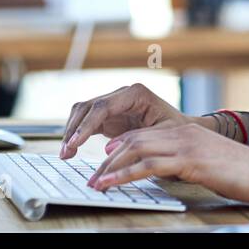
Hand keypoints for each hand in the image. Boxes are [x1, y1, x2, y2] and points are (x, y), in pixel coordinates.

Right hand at [59, 82, 199, 158]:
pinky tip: (71, 151)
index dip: (86, 126)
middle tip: (66, 152)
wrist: (182, 131)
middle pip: (88, 107)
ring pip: (83, 112)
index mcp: (135, 93)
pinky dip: (76, 135)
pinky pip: (86, 122)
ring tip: (65, 154)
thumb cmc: (176, 132)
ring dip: (71, 131)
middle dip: (74, 129)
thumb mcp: (162, 136)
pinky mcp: (108, 116)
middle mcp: (121, 94)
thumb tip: (110, 151)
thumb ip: (138, 140)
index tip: (75, 143)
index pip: (103, 107)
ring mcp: (113, 104)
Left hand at [86, 122, 248, 205]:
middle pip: (134, 140)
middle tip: (92, 175)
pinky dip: (125, 174)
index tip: (103, 159)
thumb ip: (186, 162)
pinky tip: (111, 182)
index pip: (143, 134)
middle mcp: (182, 133)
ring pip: (136, 150)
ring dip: (110, 167)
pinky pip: (148, 166)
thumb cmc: (242, 172)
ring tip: (95, 182)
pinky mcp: (189, 160)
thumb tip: (169, 172)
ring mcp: (185, 144)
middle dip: (108, 158)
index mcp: (186, 131)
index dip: (120, 145)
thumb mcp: (208, 162)